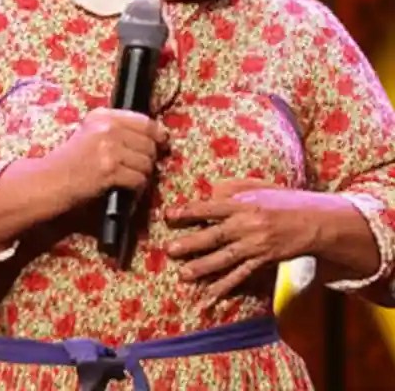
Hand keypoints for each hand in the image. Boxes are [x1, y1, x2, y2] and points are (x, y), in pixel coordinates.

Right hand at [43, 107, 168, 208]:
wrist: (50, 180)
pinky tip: (124, 188)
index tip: (162, 143)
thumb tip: (157, 136)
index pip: (145, 121)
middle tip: (137, 167)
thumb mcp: (90, 133)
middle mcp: (107, 128)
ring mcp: (109, 149)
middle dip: (148, 158)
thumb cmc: (70, 160)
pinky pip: (139, 179)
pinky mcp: (110, 170)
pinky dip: (135, 188)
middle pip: (149, 144)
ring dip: (141, 175)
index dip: (158, 134)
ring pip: (146, 163)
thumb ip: (118, 130)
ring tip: (127, 179)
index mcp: (103, 116)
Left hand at [165, 180, 324, 306]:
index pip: (210, 208)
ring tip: (183, 275)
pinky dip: (225, 286)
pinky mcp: (263, 260)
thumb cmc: (284, 201)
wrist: (316, 222)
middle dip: (192, 243)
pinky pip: (241, 274)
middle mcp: (248, 225)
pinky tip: (209, 295)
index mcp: (244, 205)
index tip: (168, 215)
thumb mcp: (259, 187)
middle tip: (170, 250)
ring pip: (226, 258)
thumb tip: (209, 191)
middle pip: (215, 235)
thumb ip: (233, 189)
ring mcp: (256, 245)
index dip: (188, 211)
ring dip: (203, 268)